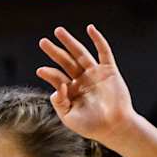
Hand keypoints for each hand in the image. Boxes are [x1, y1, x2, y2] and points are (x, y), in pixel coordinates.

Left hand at [35, 24, 138, 146]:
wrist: (115, 127)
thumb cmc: (92, 126)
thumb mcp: (70, 118)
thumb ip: (60, 103)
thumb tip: (56, 88)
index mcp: (72, 91)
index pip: (58, 78)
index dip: (49, 73)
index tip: (41, 70)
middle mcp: (82, 80)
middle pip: (66, 61)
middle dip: (54, 51)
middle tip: (42, 42)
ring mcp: (95, 74)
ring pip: (81, 54)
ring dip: (70, 42)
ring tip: (58, 31)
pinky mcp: (109, 71)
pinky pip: (103, 52)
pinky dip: (98, 40)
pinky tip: (90, 29)